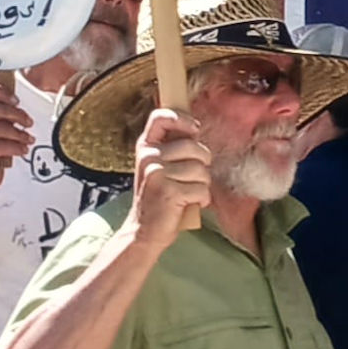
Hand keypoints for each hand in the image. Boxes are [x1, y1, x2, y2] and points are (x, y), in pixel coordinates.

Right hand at [0, 80, 31, 191]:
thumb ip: (3, 116)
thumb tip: (18, 104)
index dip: (3, 92)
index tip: (17, 101)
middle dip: (18, 115)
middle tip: (28, 123)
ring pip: (0, 128)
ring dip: (19, 134)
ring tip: (28, 140)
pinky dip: (15, 147)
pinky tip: (22, 150)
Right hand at [129, 105, 213, 230]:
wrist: (144, 231)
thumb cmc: (158, 197)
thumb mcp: (158, 167)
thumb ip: (172, 148)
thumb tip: (195, 129)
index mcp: (145, 146)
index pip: (160, 118)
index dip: (182, 119)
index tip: (194, 130)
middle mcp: (149, 156)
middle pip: (193, 146)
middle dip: (203, 163)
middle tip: (193, 178)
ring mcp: (157, 173)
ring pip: (201, 170)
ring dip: (202, 185)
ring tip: (189, 193)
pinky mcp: (168, 192)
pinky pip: (202, 189)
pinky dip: (202, 199)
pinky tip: (190, 204)